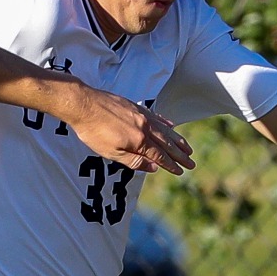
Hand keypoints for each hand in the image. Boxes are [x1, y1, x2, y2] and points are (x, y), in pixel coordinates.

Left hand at [68, 87, 194, 173]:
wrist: (84, 104)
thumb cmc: (93, 131)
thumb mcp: (111, 153)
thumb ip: (134, 161)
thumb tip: (154, 167)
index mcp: (139, 141)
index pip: (160, 156)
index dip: (171, 165)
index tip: (181, 171)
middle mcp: (145, 127)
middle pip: (167, 143)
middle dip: (180, 155)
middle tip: (192, 162)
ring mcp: (142, 116)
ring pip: (165, 130)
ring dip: (177, 140)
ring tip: (187, 148)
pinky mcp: (135, 107)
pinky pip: (156, 117)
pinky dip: (165, 123)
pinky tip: (171, 126)